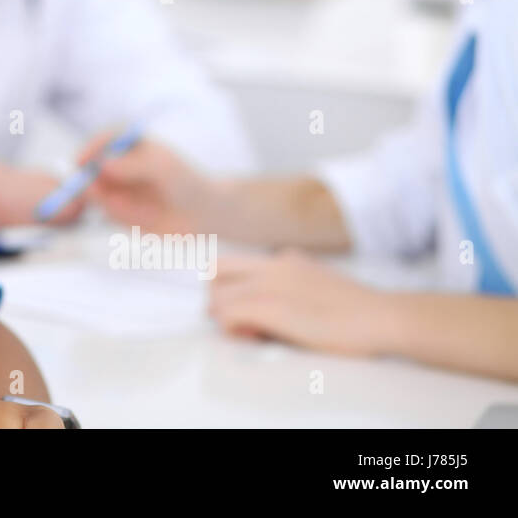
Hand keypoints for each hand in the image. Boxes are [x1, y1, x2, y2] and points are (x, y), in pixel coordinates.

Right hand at [76, 131, 216, 234]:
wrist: (203, 215)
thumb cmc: (187, 183)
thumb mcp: (162, 168)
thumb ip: (133, 165)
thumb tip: (102, 163)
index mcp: (132, 144)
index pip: (105, 139)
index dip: (90, 148)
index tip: (82, 161)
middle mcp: (120, 164)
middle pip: (91, 166)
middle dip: (87, 178)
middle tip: (92, 189)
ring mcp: (118, 186)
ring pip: (97, 191)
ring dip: (106, 200)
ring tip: (140, 209)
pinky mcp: (119, 209)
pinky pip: (109, 211)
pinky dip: (121, 214)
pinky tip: (146, 217)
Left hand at [209, 249, 389, 355]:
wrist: (382, 316)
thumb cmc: (358, 312)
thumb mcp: (319, 284)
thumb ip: (292, 285)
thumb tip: (269, 308)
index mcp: (285, 259)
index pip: (233, 263)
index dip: (230, 287)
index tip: (246, 308)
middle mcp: (272, 265)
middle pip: (215, 272)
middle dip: (219, 297)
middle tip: (241, 321)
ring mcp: (270, 284)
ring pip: (216, 297)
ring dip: (226, 317)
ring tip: (253, 332)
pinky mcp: (270, 307)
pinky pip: (226, 315)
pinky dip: (232, 329)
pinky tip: (256, 337)